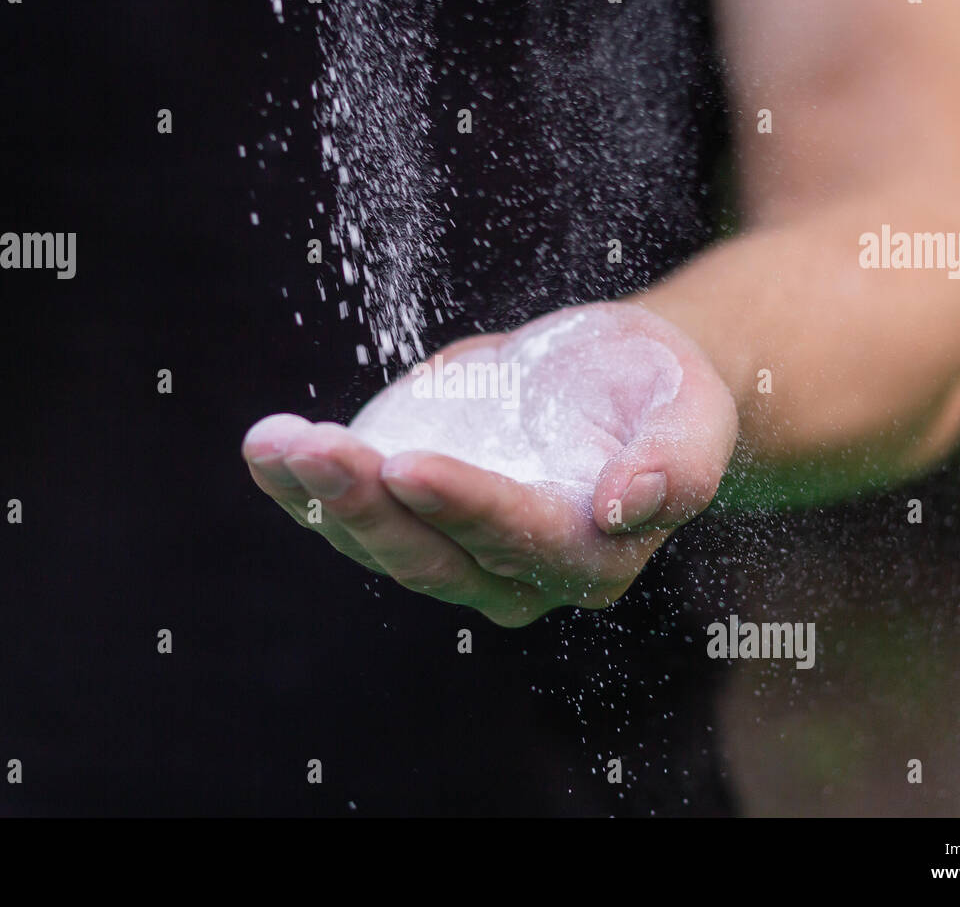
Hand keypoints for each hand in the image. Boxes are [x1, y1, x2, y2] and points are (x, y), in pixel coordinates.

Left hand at [242, 302, 736, 625]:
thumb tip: (628, 504)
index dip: (465, 505)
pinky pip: (352, 520)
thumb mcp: (692, 409)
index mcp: (591, 555)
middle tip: (311, 448)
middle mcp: (518, 576)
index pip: (521, 538)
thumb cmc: (658, 391)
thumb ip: (677, 462)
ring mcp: (459, 556)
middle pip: (434, 557)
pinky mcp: (415, 522)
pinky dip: (302, 489)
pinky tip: (267, 451)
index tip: (406, 464)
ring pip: (381, 547)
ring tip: (273, 443)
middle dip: (367, 505)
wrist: (613, 382)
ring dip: (320, 499)